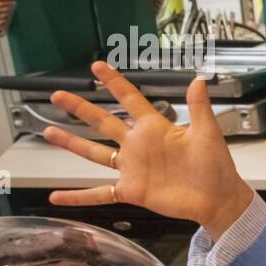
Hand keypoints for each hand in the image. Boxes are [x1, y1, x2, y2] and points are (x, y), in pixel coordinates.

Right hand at [43, 62, 254, 238]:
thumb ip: (199, 106)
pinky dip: (78, 196)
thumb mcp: (207, 133)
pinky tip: (57, 197)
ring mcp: (132, 168)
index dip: (114, 83)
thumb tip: (199, 78)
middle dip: (80, 109)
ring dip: (71, 143)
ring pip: (94, 153)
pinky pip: (99, 192)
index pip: (130, 99)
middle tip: (57, 96)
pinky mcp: (131, 190)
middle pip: (103, 122)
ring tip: (47, 132)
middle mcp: (138, 145)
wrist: (217, 199)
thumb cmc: (216, 166)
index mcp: (155, 128)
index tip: (97, 67)